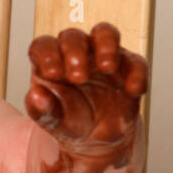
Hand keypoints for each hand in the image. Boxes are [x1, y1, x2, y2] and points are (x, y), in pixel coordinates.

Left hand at [25, 22, 147, 144]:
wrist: (96, 139)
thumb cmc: (68, 121)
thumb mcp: (53, 121)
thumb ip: (42, 110)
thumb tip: (36, 96)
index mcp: (50, 62)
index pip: (43, 46)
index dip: (46, 55)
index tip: (52, 73)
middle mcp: (75, 53)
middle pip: (72, 36)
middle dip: (74, 52)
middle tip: (78, 77)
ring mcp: (102, 56)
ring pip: (105, 33)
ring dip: (106, 46)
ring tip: (106, 67)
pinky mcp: (128, 67)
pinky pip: (135, 61)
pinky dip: (136, 73)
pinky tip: (133, 89)